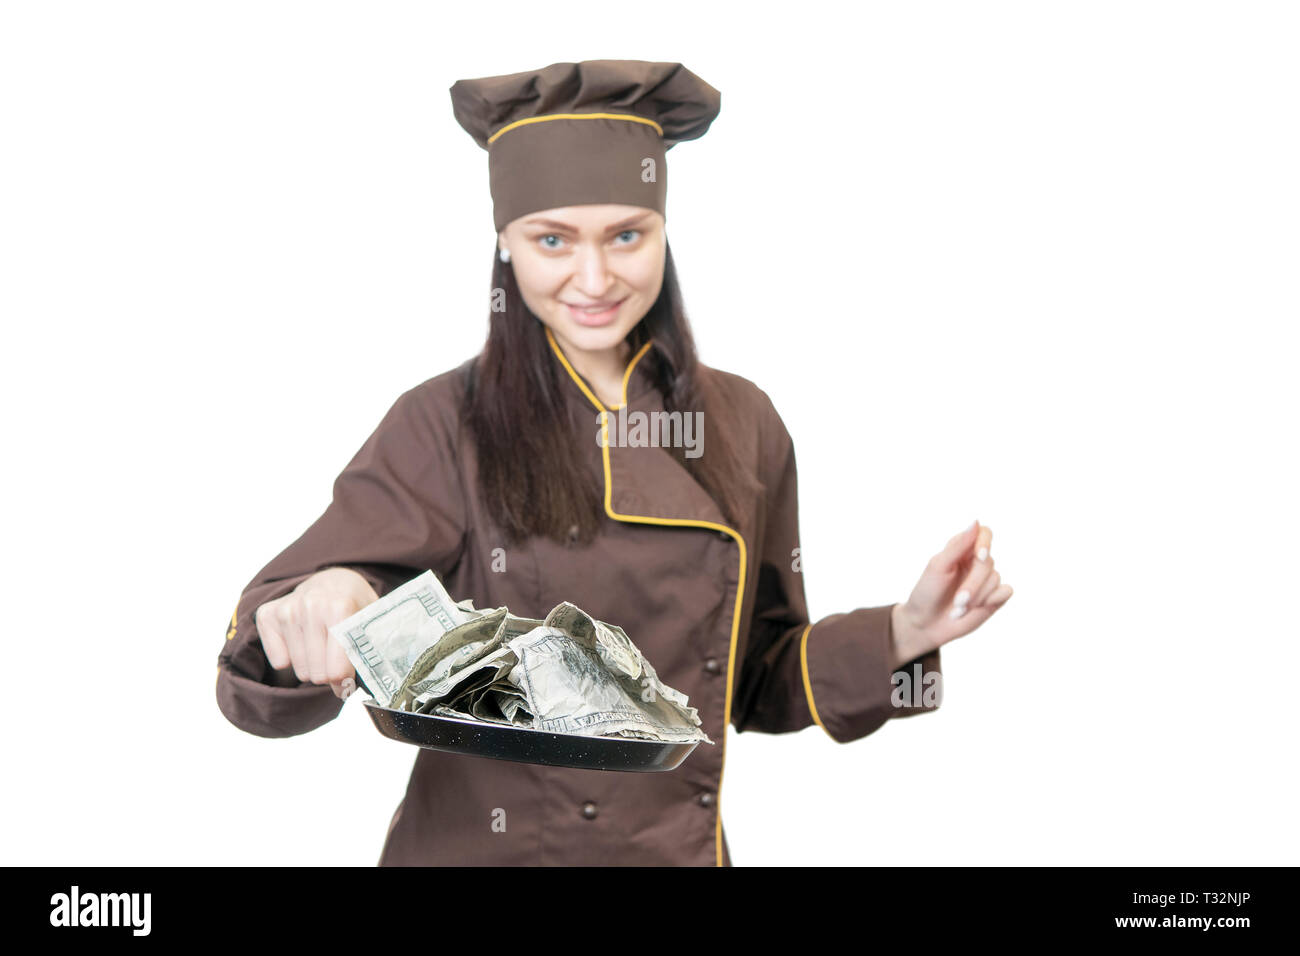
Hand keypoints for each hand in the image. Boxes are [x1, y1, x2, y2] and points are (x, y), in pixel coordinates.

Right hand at [253, 567, 378, 698]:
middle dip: (329, 674)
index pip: (336, 669)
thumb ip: (372, 654)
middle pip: (317, 673)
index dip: (345, 682)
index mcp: (341, 607)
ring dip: (312, 666)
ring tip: (323, 646)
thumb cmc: (356, 607)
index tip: (349, 683)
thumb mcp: (372, 625)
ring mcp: (288, 609)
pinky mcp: (267, 614)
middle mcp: (311, 605)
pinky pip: (279, 662)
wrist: (335, 580)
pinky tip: (304, 640)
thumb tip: (366, 691)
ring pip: (299, 670)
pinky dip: (291, 658)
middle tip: (337, 659)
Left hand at [889, 520, 1012, 667]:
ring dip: (977, 597)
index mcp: (962, 549)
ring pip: (996, 578)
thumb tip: (976, 522)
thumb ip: (957, 545)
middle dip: (973, 583)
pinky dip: (993, 599)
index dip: (985, 542)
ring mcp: (987, 580)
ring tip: (958, 609)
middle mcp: (977, 562)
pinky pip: (1006, 591)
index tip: (979, 556)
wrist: (925, 624)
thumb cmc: (927, 592)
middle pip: (988, 562)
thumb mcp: (938, 567)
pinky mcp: (994, 597)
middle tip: (958, 600)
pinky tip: (978, 608)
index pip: (984, 533)